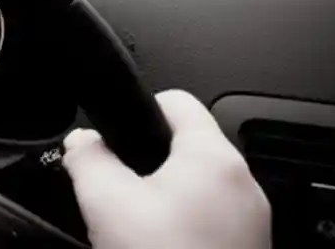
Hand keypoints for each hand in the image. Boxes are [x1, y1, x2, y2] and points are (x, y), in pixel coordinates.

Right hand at [63, 90, 270, 248]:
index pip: (176, 101)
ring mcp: (253, 219)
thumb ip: (87, 158)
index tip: (116, 134)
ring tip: (138, 229)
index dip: (138, 111)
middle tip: (119, 194)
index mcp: (213, 156)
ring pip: (197, 187)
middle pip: (185, 147)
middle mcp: (243, 182)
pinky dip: (185, 227)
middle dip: (147, 164)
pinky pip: (211, 220)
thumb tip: (81, 142)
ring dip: (165, 199)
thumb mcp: (105, 202)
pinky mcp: (250, 248)